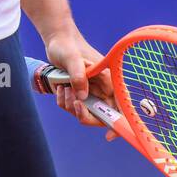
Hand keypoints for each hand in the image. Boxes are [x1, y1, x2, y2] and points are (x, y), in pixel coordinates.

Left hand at [43, 27, 117, 141]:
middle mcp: (102, 87)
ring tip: (64, 87)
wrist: (56, 41)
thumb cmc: (67, 46)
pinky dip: (64, 102)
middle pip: (101, 115)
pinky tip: (60, 87)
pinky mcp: (79, 92)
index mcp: (108, 80)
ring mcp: (90, 91)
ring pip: (84, 112)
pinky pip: (73, 107)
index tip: (109, 135)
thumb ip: (78, 76)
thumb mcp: (71, 58)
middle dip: (85, 114)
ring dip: (71, 105)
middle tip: (74, 104)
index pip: (121, 105)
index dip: (119, 123)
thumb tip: (82, 97)